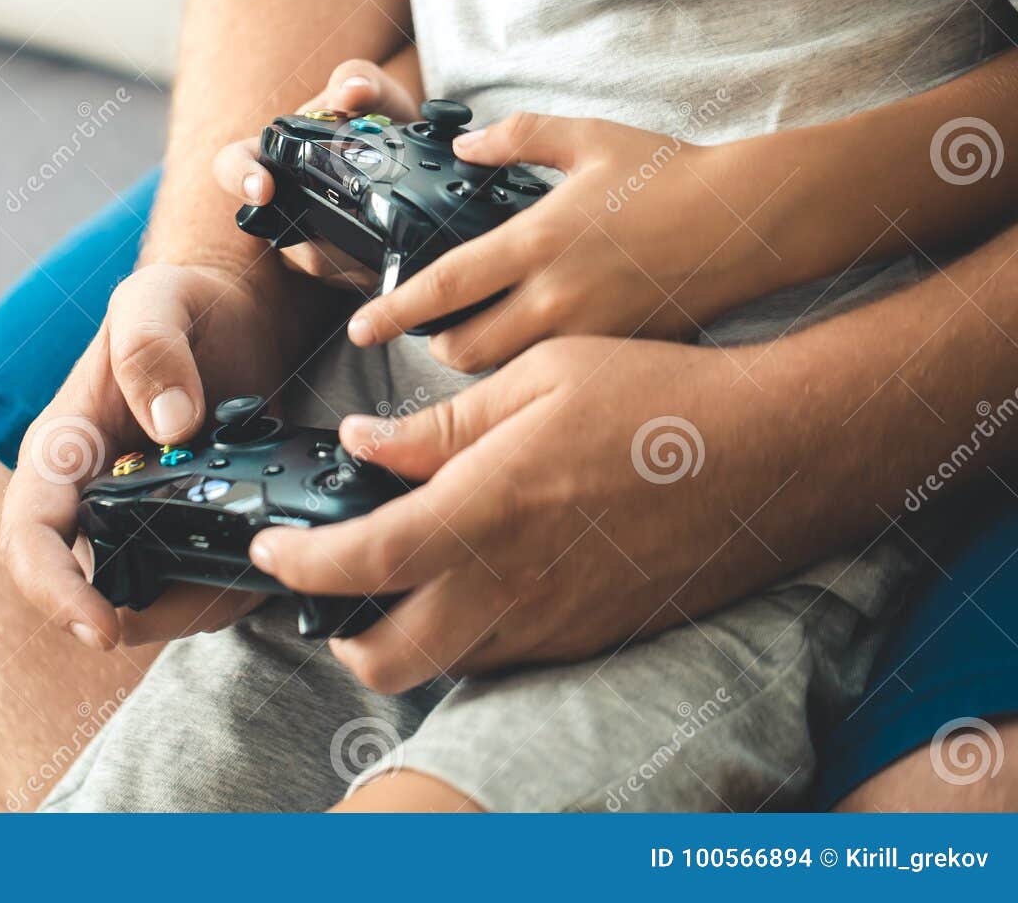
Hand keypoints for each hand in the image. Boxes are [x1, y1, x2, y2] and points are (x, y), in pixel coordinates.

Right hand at [1, 263, 302, 650]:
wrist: (235, 309)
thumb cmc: (182, 302)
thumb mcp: (158, 300)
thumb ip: (151, 349)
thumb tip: (169, 424)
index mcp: (63, 446)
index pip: (29, 532)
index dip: (52, 588)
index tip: (99, 626)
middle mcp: (92, 492)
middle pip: (93, 584)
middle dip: (150, 612)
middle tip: (216, 598)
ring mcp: (139, 515)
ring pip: (150, 597)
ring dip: (198, 605)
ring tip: (254, 572)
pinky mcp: (187, 526)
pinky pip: (195, 580)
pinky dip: (228, 586)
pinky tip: (268, 561)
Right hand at [212, 58, 420, 290]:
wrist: (419, 154)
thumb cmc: (382, 120)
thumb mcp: (377, 93)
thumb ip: (361, 81)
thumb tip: (349, 92)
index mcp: (278, 151)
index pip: (233, 164)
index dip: (240, 177)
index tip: (263, 190)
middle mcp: (284, 196)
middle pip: (275, 228)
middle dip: (308, 240)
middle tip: (338, 245)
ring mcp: (306, 233)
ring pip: (311, 260)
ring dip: (343, 260)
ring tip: (379, 251)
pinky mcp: (336, 261)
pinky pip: (342, 278)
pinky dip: (365, 272)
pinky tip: (388, 264)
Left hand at [246, 335, 788, 692]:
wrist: (772, 457)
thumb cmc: (658, 401)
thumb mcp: (539, 378)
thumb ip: (441, 423)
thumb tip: (365, 444)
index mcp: (490, 509)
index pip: (367, 560)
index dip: (301, 563)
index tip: (270, 549)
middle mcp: (515, 583)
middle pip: (391, 658)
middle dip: (341, 637)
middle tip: (332, 588)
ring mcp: (555, 621)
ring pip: (445, 665)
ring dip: (405, 634)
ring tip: (402, 576)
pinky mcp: (590, 636)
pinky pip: (505, 655)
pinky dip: (469, 631)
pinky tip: (478, 575)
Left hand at [347, 112, 779, 371]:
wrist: (750, 218)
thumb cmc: (669, 173)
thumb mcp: (587, 137)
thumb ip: (516, 138)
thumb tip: (465, 146)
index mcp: (538, 241)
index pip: (445, 286)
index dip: (394, 310)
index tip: (361, 326)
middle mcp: (557, 296)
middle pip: (467, 351)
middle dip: (438, 348)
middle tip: (434, 332)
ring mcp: (589, 333)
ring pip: (509, 371)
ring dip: (486, 360)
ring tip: (488, 333)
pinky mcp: (619, 352)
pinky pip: (558, 373)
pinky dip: (537, 365)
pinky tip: (545, 342)